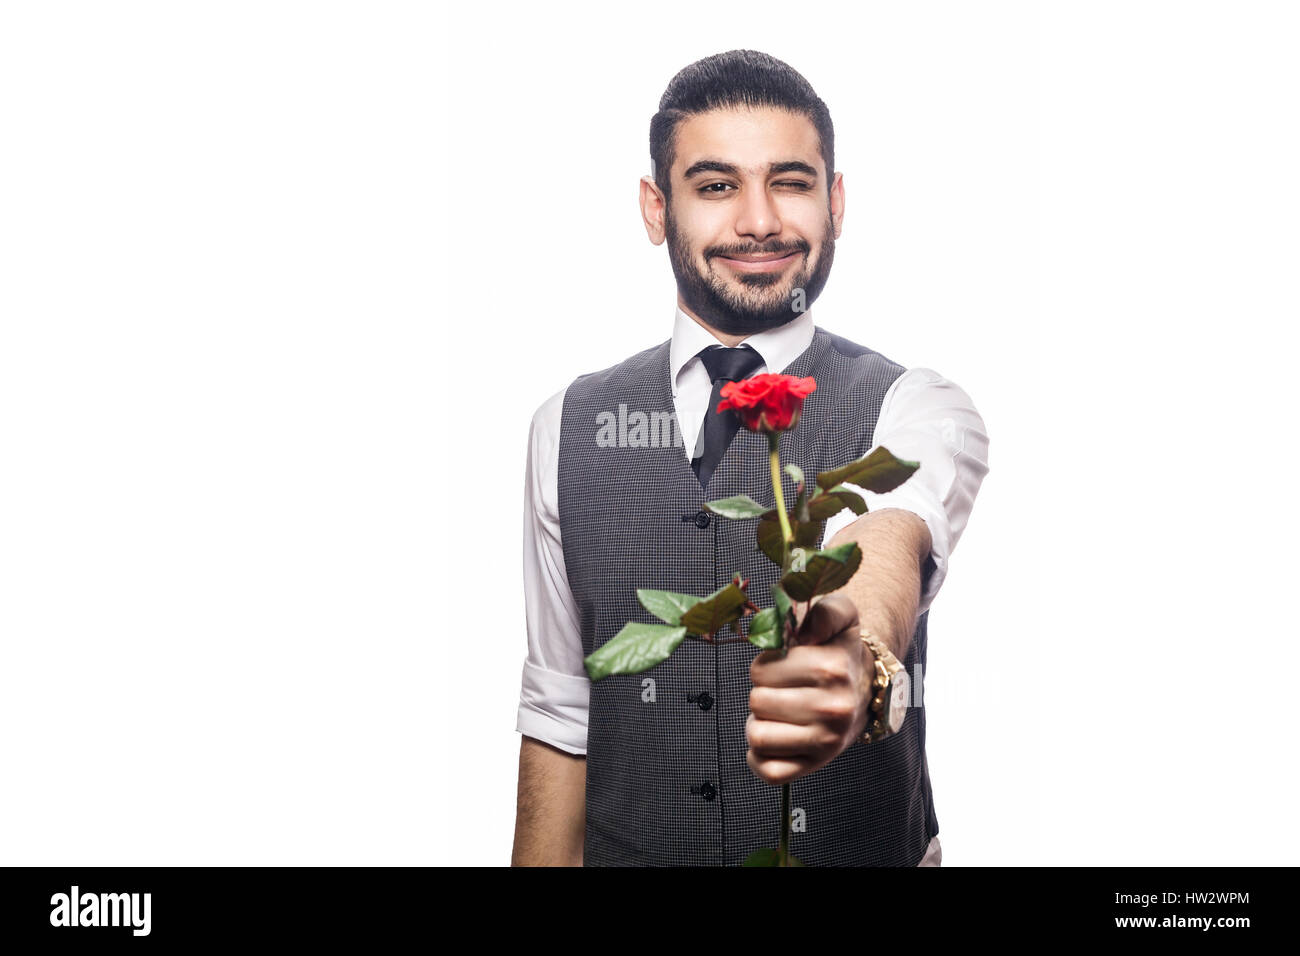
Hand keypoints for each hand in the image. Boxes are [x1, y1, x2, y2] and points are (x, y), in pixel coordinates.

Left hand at [745, 593, 871, 784]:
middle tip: (784, 690)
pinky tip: (775, 738)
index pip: (760, 671)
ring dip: (759, 723)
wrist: (864, 690)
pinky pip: (768, 771)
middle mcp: (833, 710)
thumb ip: (823, 610)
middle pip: (757, 702)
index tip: (786, 665)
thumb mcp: (840, 614)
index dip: (765, 665)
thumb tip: (803, 633)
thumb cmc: (839, 651)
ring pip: (757, 735)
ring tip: (779, 713)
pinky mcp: (814, 767)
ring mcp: (825, 743)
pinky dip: (760, 757)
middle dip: (763, 692)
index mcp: (831, 670)